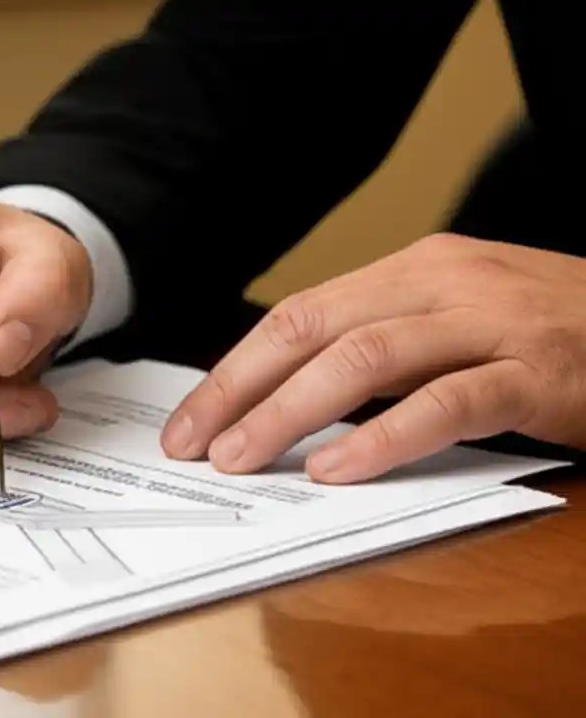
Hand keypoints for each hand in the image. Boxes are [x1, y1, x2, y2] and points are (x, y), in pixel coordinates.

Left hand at [160, 233, 585, 482]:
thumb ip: (384, 343)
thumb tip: (288, 397)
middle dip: (240, 390)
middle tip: (192, 444)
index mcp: (413, 270)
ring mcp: (493, 323)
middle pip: (312, 330)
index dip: (235, 370)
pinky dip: (384, 438)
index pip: (298, 315)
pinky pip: (448, 403)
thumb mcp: (457, 319)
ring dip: (290, 414)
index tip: (190, 420)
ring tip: (243, 459)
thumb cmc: (552, 332)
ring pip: (365, 359)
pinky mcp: (540, 372)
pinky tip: (337, 470)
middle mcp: (443, 283)